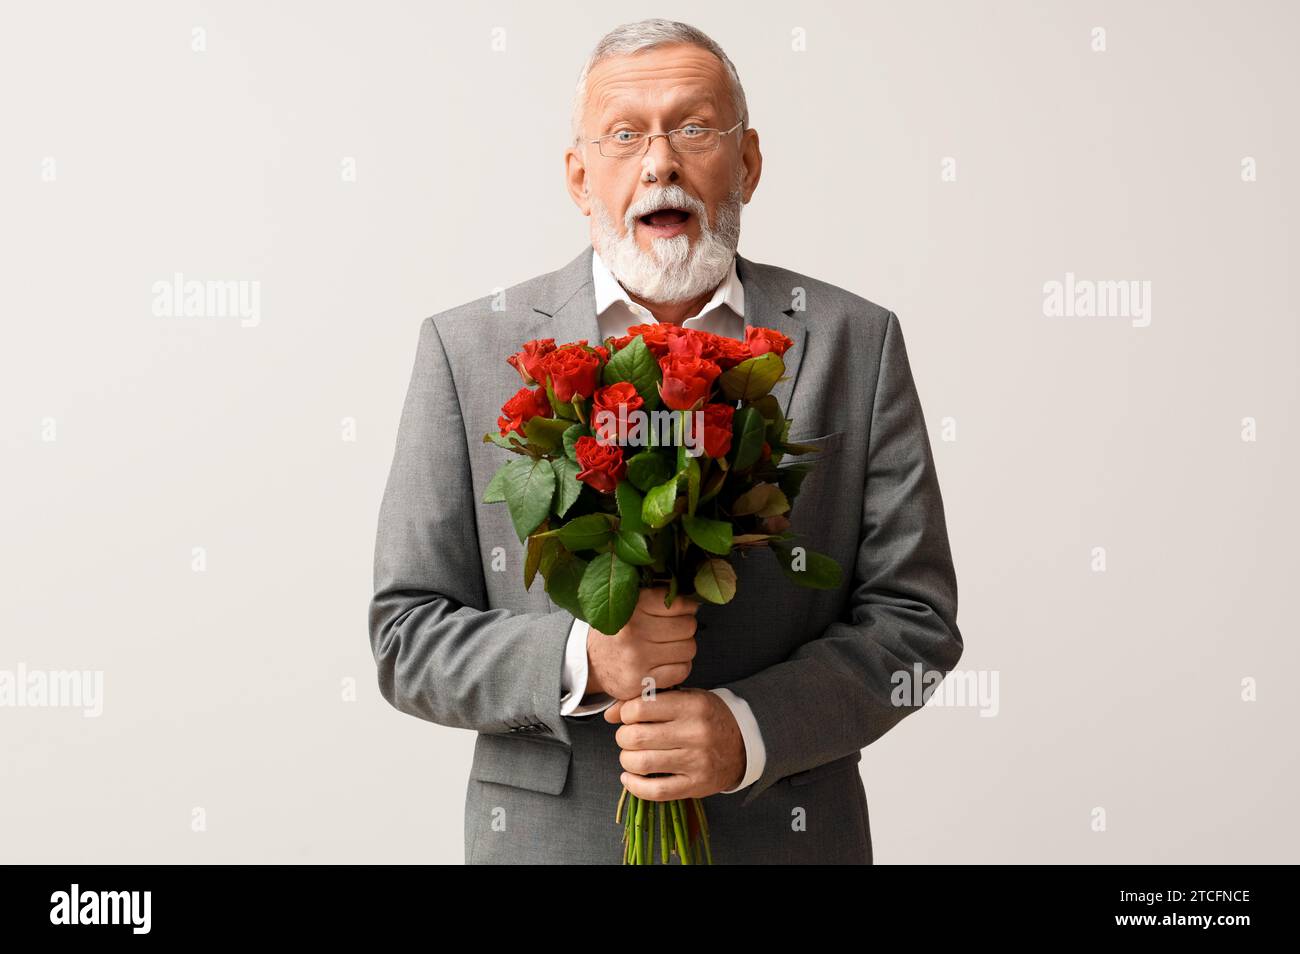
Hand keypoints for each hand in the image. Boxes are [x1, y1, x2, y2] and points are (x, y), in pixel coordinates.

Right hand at [585, 586, 698, 700]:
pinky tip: (665, 663)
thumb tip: (694, 598)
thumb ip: (657, 595)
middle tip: (672, 631)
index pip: (678, 603)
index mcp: (631, 606)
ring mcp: (636, 658)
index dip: (685, 607)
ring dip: (683, 648)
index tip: (681, 610)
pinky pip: (682, 671)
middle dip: (685, 628)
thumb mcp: (630, 604)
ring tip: (668, 647)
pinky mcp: (641, 680)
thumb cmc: (619, 631)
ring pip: (688, 649)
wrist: (591, 662)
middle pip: (688, 626)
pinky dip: (679, 667)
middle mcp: (632, 630)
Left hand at [604, 687, 745, 798]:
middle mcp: (695, 733)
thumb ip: (647, 702)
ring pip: (642, 764)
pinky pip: (656, 791)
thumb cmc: (707, 717)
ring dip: (627, 760)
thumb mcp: (684, 698)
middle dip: (623, 737)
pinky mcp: (696, 785)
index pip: (641, 708)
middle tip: (628, 737)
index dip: (625, 713)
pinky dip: (634, 786)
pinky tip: (629, 778)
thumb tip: (610, 714)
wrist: (743, 744)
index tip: (628, 717)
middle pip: (637, 737)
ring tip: (631, 755)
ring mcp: (696, 762)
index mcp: (692, 706)